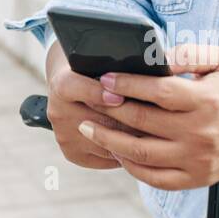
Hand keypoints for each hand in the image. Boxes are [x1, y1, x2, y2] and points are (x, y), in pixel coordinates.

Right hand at [44, 40, 149, 170]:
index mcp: (62, 84)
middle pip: (98, 121)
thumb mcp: (104, 59)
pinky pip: (108, 157)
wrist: (74, 87)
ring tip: (160, 133)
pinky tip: (147, 143)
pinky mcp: (73, 153)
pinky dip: (128, 151)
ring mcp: (64, 135)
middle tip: (158, 120)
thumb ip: (121, 67)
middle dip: (129, 120)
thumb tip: (155, 72)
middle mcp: (58, 112)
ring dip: (134, 138)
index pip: (74, 87)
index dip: (97, 92)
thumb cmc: (98, 67)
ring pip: (107, 143)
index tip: (119, 96)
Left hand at [76, 43, 218, 189]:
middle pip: (143, 122)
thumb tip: (155, 57)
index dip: (127, 84)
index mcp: (207, 101)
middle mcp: (201, 133)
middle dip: (109, 109)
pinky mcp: (193, 179)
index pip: (158, 92)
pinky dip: (128, 164)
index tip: (104, 78)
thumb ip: (187, 53)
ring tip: (89, 126)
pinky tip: (113, 148)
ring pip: (141, 152)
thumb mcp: (217, 61)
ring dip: (108, 138)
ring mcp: (196, 160)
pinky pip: (152, 177)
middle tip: (89, 100)